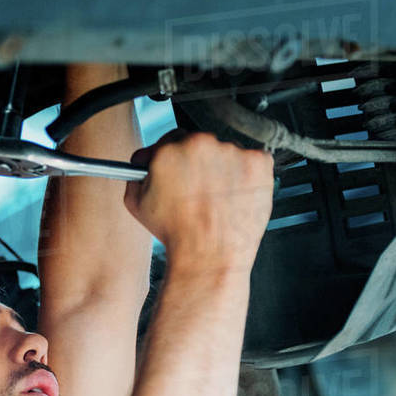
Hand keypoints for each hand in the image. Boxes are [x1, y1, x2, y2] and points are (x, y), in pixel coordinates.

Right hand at [123, 132, 273, 273]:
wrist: (208, 256)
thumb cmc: (176, 234)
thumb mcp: (137, 204)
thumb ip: (137, 175)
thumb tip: (144, 162)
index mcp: (170, 150)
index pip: (173, 140)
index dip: (175, 158)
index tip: (180, 167)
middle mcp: (203, 144)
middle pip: (201, 144)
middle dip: (199, 164)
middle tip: (199, 190)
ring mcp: (234, 152)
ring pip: (228, 154)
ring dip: (224, 170)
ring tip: (218, 199)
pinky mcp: (259, 164)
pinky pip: (254, 162)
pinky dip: (248, 176)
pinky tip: (236, 196)